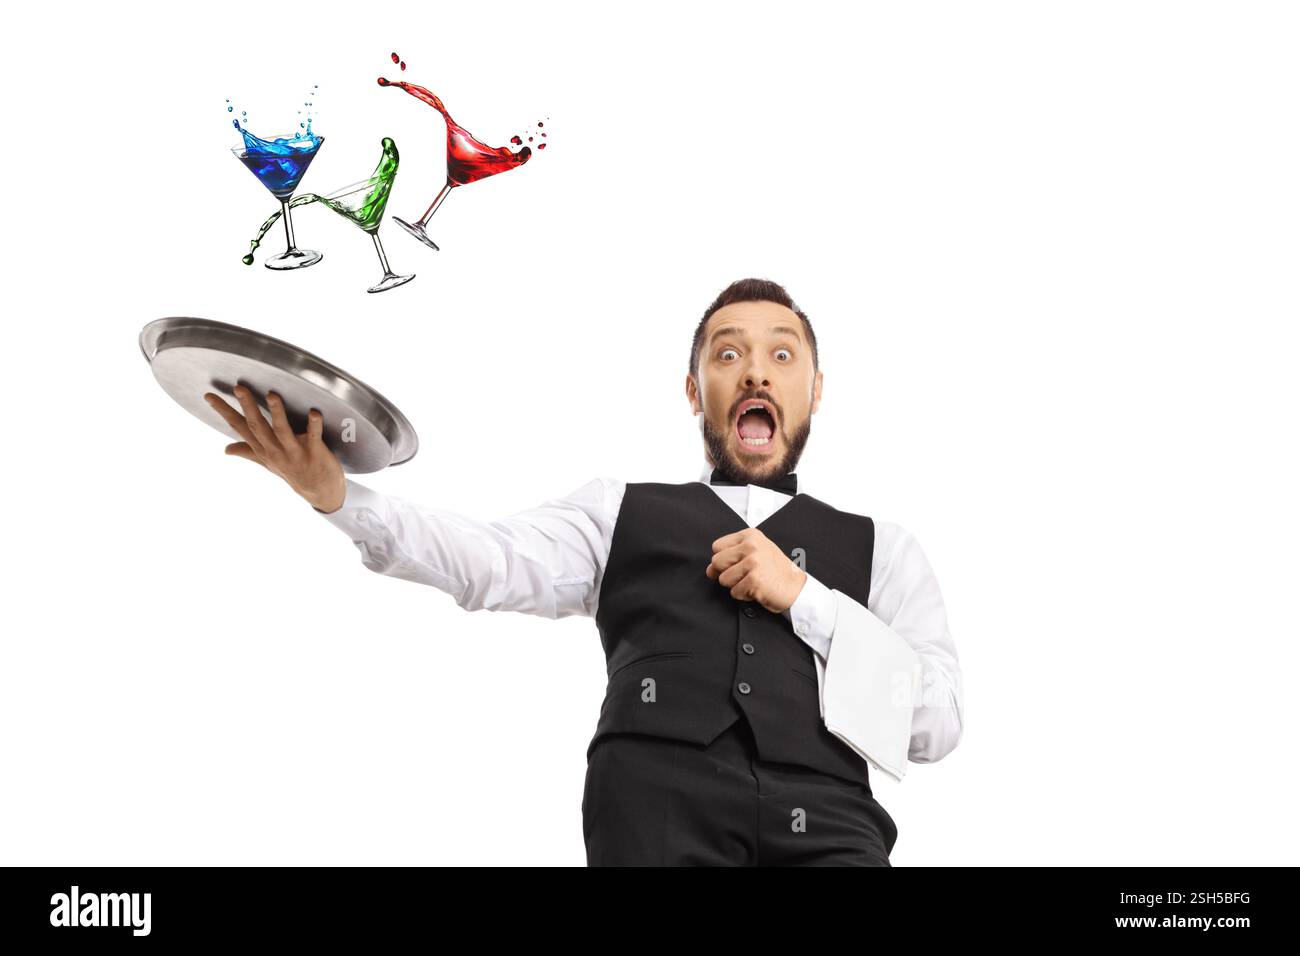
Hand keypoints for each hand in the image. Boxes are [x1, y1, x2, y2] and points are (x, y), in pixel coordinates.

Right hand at [203, 385, 346, 513]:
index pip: (239, 428)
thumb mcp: (267, 463)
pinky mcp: (314, 453)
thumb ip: (249, 452)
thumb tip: (226, 449)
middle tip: (239, 387)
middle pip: (258, 426)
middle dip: (248, 407)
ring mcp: (294, 453)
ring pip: (283, 431)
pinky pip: (314, 437)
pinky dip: (314, 426)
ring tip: (272, 395)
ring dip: (277, 413)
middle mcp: (274, 450)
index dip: (224, 412)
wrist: (320, 493)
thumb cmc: (293, 472)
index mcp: (262, 449)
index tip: (209, 395)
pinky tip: (314, 413)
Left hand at [706, 527, 806, 612]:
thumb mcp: (756, 552)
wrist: (796, 588)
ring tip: (752, 582)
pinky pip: (734, 592)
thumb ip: (732, 555)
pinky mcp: (754, 580)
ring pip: (723, 579)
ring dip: (736, 586)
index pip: (717, 546)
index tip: (736, 565)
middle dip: (726, 573)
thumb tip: (709, 569)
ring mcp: (753, 562)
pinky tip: (757, 590)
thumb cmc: (775, 571)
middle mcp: (751, 546)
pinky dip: (743, 595)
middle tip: (744, 576)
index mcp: (750, 536)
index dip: (723, 560)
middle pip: (716, 562)